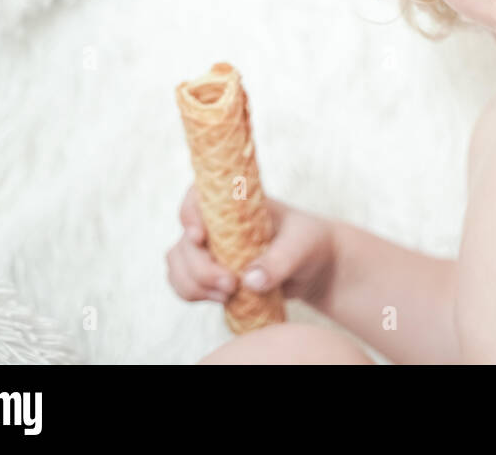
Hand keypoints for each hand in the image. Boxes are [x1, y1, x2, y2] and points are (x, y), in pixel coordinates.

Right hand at [166, 184, 336, 308]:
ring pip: (178, 264)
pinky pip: (185, 283)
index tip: (199, 237)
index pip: (198, 196)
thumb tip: (250, 280)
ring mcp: (211, 248)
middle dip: (200, 268)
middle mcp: (218, 223)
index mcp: (237, 203)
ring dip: (194, 285)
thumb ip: (279, 261)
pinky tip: (223, 300)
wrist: (316, 267)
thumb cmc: (310, 243)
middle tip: (230, 285)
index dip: (189, 213)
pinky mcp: (212, 272)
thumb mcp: (301, 247)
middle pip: (184, 241)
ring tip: (228, 295)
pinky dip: (194, 294)